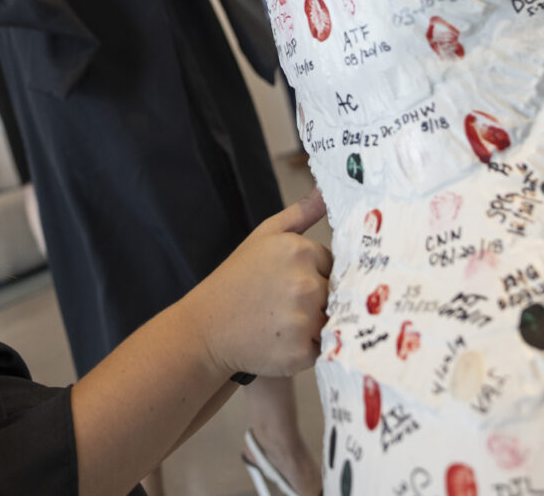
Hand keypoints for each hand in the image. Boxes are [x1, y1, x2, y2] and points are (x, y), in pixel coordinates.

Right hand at [182, 190, 330, 378]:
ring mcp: (304, 320)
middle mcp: (306, 284)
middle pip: (338, 293)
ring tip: (283, 324)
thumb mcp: (264, 236)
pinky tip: (283, 342)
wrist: (205, 328)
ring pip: (334, 322)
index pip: (333, 265)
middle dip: (319, 301)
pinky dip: (310, 349)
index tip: (288, 283)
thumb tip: (326, 190)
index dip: (315, 275)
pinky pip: (324, 349)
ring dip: (317, 326)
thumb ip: (300, 213)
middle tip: (284, 306)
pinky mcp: (301, 352)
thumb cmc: (236, 280)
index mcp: (299, 251)